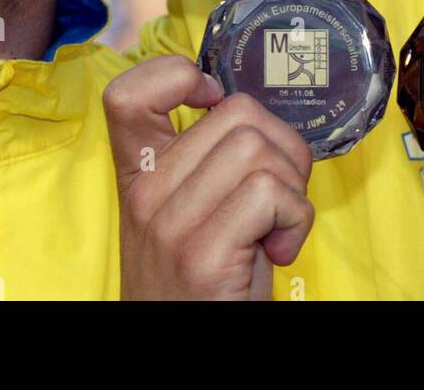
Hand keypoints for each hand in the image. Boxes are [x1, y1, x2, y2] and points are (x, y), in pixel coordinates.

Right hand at [102, 55, 313, 299]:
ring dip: (292, 185)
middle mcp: (144, 193)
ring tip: (276, 224)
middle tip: (274, 193)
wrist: (183, 347)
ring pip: (260, 148)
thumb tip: (255, 112)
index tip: (211, 103)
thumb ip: (202, 160)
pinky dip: (296, 219)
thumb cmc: (204, 281)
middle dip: (281, 146)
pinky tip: (279, 250)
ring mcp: (170, 223)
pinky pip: (272, 193)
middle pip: (237, 111)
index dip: (177, 75)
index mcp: (137, 174)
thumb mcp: (186, 211)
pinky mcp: (203, 254)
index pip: (126, 93)